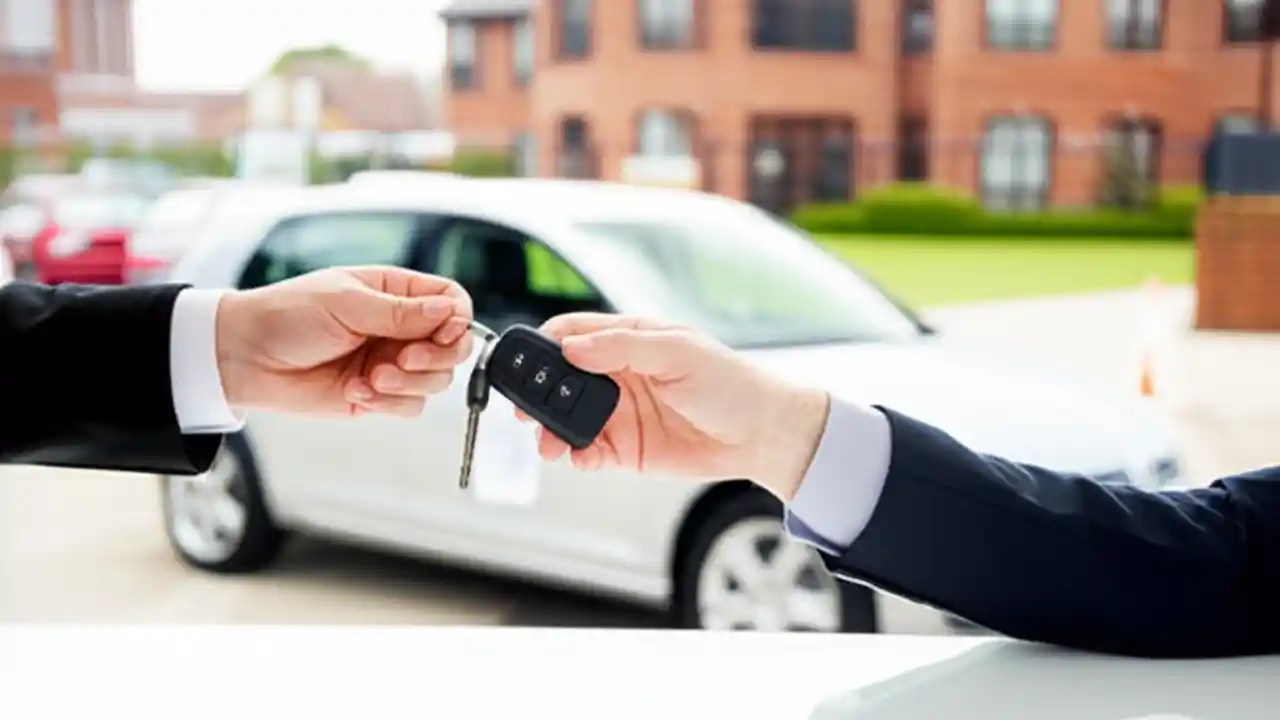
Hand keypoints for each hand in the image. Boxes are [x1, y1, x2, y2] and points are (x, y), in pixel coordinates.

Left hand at [215, 266, 472, 416]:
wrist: (244, 357)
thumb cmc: (286, 315)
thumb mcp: (347, 303)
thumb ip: (402, 312)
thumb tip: (449, 311)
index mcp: (394, 292)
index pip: (451, 302)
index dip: (456, 320)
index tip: (443, 333)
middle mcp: (399, 328)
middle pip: (452, 346)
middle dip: (435, 358)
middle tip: (404, 358)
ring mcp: (390, 362)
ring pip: (435, 381)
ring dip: (408, 383)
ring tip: (370, 377)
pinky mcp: (378, 395)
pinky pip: (409, 406)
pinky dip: (388, 403)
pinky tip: (355, 390)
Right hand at [524, 314, 829, 501]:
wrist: (764, 434)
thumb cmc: (731, 383)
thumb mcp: (679, 351)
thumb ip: (623, 346)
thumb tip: (574, 347)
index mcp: (630, 340)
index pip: (573, 334)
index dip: (546, 345)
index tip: (526, 360)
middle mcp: (618, 374)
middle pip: (561, 379)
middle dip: (539, 394)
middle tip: (526, 411)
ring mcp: (620, 412)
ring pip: (568, 418)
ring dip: (551, 430)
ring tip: (549, 443)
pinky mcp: (626, 448)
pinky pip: (588, 452)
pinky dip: (576, 456)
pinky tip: (579, 458)